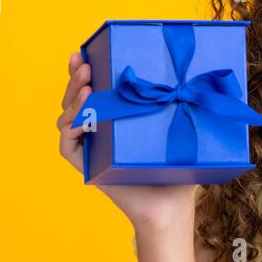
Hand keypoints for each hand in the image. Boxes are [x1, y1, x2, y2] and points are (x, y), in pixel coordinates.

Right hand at [57, 51, 195, 231]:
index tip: (85, 51)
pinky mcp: (88, 169)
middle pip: (75, 100)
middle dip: (76, 78)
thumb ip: (178, 106)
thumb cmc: (179, 172)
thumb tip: (194, 75)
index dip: (84, 71)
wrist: (173, 210)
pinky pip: (67, 146)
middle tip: (85, 63)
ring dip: (73, 99)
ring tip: (89, 85)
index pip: (93, 92)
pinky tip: (83, 115)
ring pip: (67, 119)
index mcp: (115, 122)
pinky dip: (70, 128)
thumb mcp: (178, 132)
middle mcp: (99, 134)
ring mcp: (92, 150)